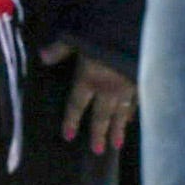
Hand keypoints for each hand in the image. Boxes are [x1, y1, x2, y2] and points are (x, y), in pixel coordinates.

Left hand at [42, 40, 137, 156]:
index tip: (68, 136)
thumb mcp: (77, 38)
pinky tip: (132, 121)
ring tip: (116, 145)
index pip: (77, 105)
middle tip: (98, 151)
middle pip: (101, 116)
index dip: (72, 121)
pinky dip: (132, 113)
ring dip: (118, 130)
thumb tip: (42, 56)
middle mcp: (107, 89)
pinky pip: (136, 103)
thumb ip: (60, 49)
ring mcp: (127, 89)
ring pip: (120, 114)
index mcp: (89, 80)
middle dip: (99, 134)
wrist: (140, 33)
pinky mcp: (142, 84)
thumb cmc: (104, 34)